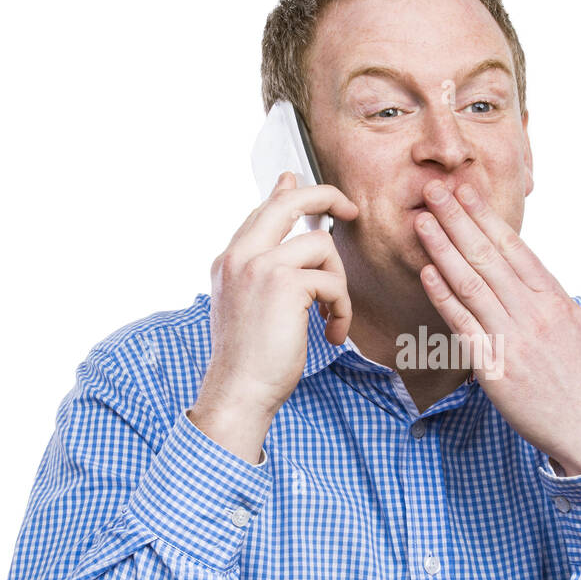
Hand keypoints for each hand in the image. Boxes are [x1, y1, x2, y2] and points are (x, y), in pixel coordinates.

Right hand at [188, 172, 358, 460]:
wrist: (238, 392)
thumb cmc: (249, 359)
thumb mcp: (249, 305)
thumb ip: (264, 269)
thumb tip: (283, 249)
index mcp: (229, 261)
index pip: (263, 211)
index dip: (290, 193)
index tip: (308, 188)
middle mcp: (240, 256)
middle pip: (289, 202)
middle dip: (326, 195)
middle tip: (351, 211)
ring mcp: (260, 266)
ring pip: (321, 245)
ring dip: (338, 282)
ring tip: (332, 315)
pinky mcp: (284, 284)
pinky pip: (332, 281)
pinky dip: (341, 308)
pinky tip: (332, 333)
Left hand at [413, 181, 580, 475]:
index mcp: (557, 301)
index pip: (516, 248)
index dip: (488, 217)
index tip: (466, 191)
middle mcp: (533, 315)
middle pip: (488, 258)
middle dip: (457, 220)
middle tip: (433, 189)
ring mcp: (512, 341)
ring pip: (471, 286)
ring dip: (443, 250)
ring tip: (422, 220)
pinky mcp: (495, 370)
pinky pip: (463, 327)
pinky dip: (444, 298)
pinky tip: (426, 272)